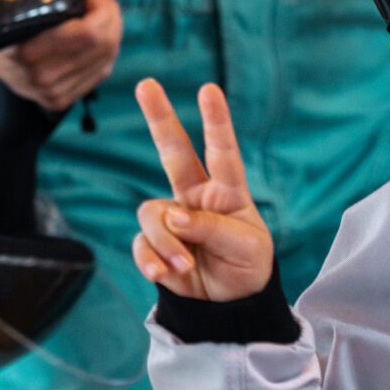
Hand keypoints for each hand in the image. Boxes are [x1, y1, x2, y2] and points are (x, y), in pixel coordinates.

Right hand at [0, 0, 121, 112]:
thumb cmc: (6, 26)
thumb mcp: (18, 7)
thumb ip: (52, 3)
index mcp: (28, 51)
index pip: (89, 33)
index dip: (102, 9)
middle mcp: (41, 77)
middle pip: (102, 45)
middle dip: (110, 17)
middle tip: (102, 2)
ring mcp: (51, 93)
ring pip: (106, 60)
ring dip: (111, 34)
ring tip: (102, 17)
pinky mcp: (59, 101)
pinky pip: (100, 74)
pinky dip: (106, 54)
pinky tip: (99, 40)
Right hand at [133, 79, 274, 302]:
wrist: (231, 306)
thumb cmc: (248, 266)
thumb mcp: (246, 247)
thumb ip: (212, 228)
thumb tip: (175, 217)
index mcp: (227, 191)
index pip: (222, 152)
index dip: (216, 121)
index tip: (209, 89)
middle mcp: (197, 197)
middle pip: (174, 151)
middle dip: (159, 118)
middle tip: (146, 84)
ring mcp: (173, 220)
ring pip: (153, 214)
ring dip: (166, 241)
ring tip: (185, 264)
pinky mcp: (155, 245)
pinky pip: (142, 245)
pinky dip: (152, 259)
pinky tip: (165, 273)